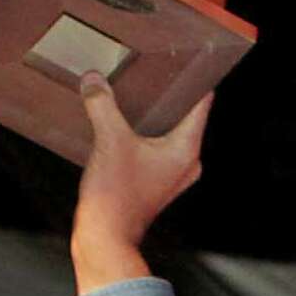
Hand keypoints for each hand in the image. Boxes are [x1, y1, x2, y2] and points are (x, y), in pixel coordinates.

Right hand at [69, 75, 212, 292]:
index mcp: (186, 149)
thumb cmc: (115, 196)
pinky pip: (156, 149)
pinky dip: (144, 135)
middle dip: (169, 94)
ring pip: (169, 134)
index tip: (191, 56)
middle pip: (185, 117)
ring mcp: (173, 175)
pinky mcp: (156, 184)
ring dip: (154, 116)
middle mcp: (187, 162)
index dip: (197, 78)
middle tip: (154, 68)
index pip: (202, 103)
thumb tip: (93, 79)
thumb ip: (102, 104)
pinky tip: (124, 123)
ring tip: (136, 91)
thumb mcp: (108, 141)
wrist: (105, 239)